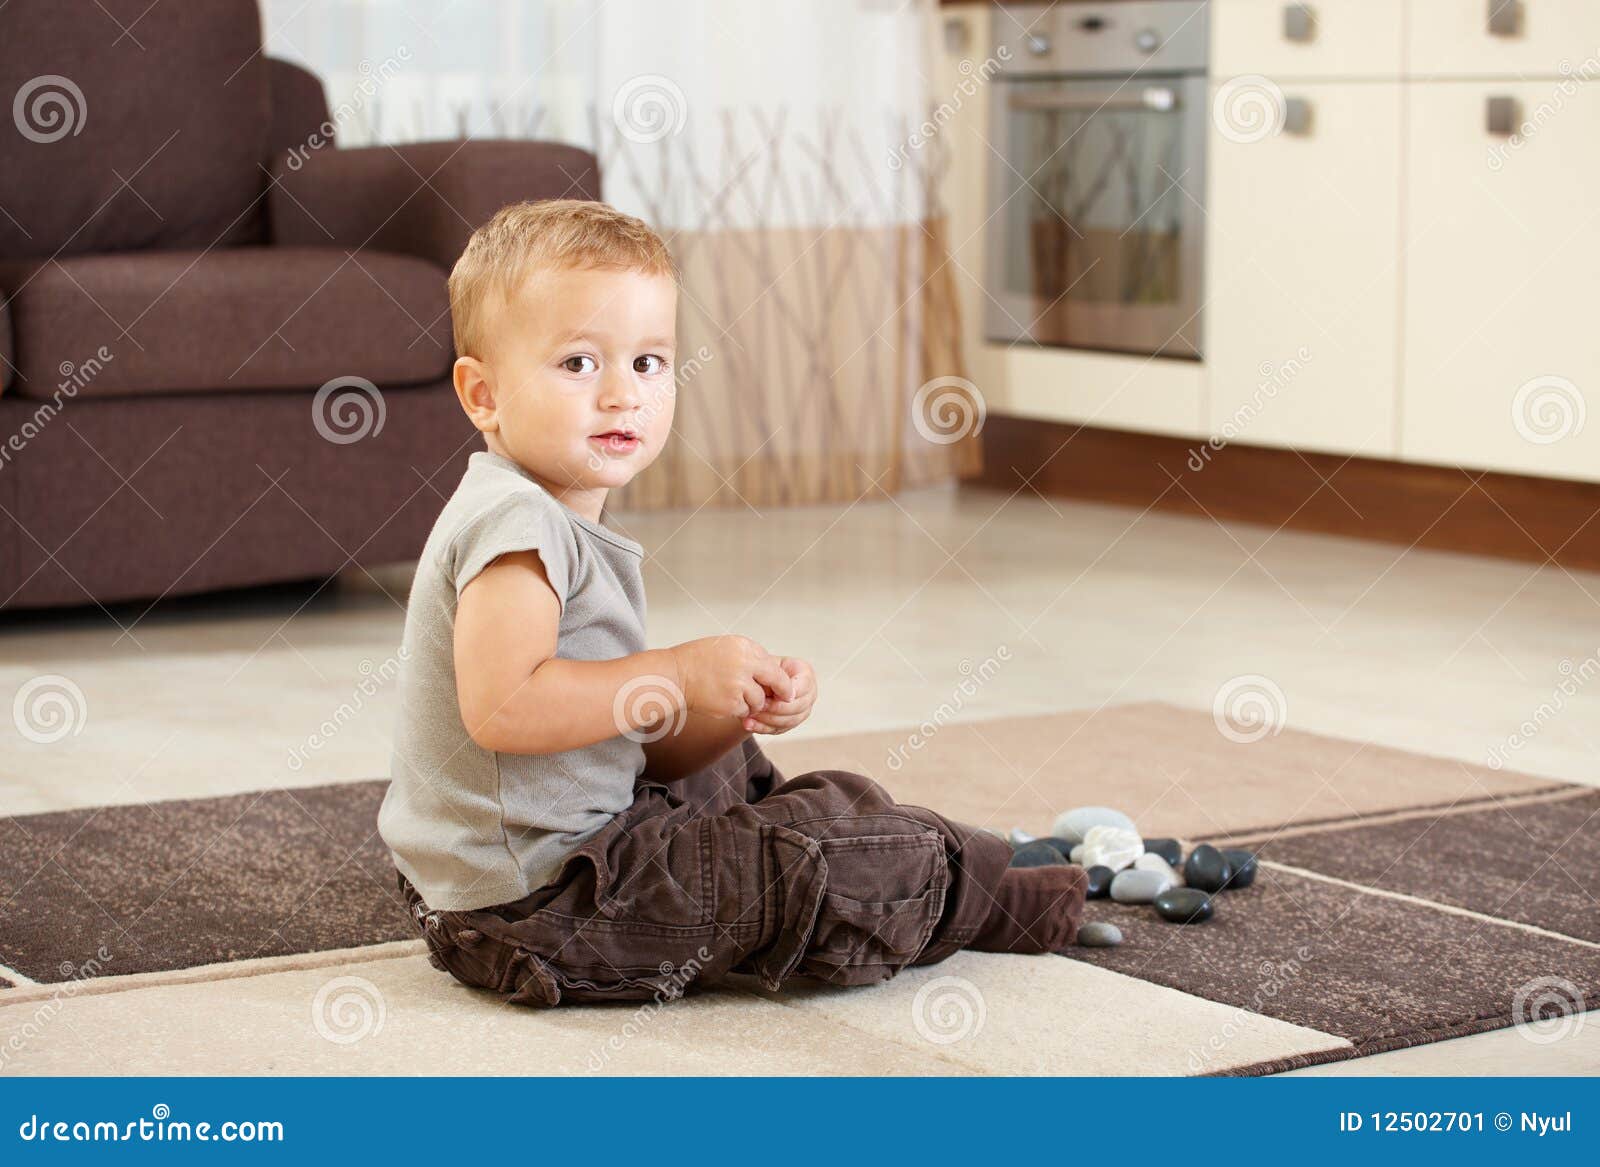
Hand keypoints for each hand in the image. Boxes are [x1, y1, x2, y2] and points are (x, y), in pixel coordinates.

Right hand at [668, 636, 792, 718]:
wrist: (675, 675)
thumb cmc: (698, 660)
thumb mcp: (727, 646)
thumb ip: (751, 657)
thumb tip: (774, 672)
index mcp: (744, 647)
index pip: (773, 666)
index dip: (782, 680)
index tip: (788, 689)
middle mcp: (744, 665)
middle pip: (774, 682)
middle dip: (779, 693)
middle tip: (782, 700)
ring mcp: (738, 685)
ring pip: (759, 700)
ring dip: (751, 702)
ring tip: (733, 694)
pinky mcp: (731, 703)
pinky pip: (745, 710)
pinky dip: (739, 709)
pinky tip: (725, 701)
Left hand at [743, 657, 815, 734]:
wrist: (756, 681)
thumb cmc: (763, 670)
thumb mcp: (766, 666)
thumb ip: (773, 677)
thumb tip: (776, 694)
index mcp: (806, 674)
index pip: (802, 688)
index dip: (785, 694)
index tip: (767, 695)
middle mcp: (809, 694)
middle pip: (798, 707)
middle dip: (775, 709)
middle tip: (757, 706)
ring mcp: (803, 710)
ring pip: (789, 721)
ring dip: (767, 720)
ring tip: (750, 715)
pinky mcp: (791, 723)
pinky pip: (779, 729)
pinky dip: (762, 727)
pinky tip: (749, 723)